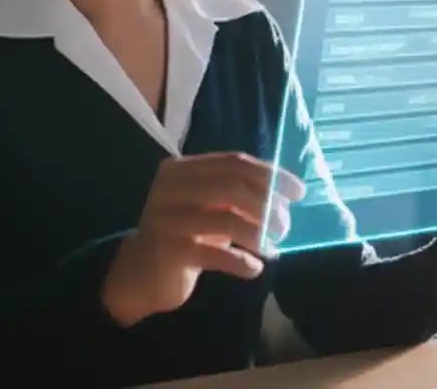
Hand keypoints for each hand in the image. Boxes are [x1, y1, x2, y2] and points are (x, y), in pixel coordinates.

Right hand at [102, 152, 304, 325]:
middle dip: (267, 205)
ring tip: (274, 249)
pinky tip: (253, 269)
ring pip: (227, 220)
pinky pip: (218, 254)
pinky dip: (242, 262)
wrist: (138, 273)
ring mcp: (168, 220)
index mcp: (181, 169)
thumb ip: (236, 194)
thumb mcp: (207, 207)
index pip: (234, 162)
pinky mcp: (170, 252)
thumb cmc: (184, 234)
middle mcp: (171, 188)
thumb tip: (287, 193)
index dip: (270, 175)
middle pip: (232, 187)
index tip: (298, 192)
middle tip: (286, 226)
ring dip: (260, 235)